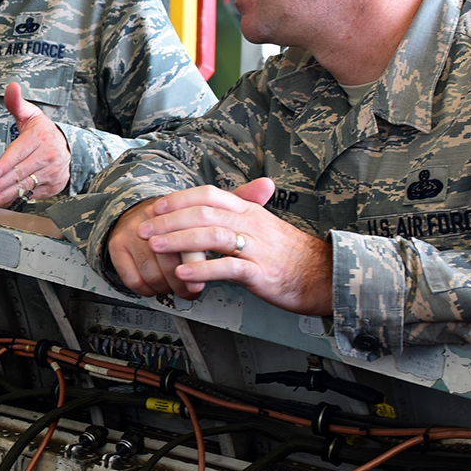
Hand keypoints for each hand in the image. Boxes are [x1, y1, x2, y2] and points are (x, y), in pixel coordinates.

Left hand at [0, 83, 71, 207]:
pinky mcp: (52, 186)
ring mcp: (51, 173)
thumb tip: (11, 87)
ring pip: (25, 186)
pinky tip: (2, 203)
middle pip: (20, 173)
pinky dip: (17, 199)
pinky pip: (32, 194)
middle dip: (0, 185)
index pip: (19, 152)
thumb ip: (16, 103)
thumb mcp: (30, 114)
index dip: (6, 163)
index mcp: (39, 137)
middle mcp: (47, 156)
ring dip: (5, 196)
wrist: (69, 147)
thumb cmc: (43, 131)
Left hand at [126, 178, 333, 314]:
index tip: (155, 206)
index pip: (209, 195)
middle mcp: (252, 224)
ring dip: (178, 240)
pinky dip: (202, 270)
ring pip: (212, 236)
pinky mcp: (261, 272)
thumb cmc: (292, 255)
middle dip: (168, 220)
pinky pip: (227, 267)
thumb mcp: (263, 228)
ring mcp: (257, 247)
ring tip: (155, 246)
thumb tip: (206, 213)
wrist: (326, 276)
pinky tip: (182, 274)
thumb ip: (236, 218)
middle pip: (204, 212)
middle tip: (143, 228)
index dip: (179, 199)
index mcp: (250, 211)